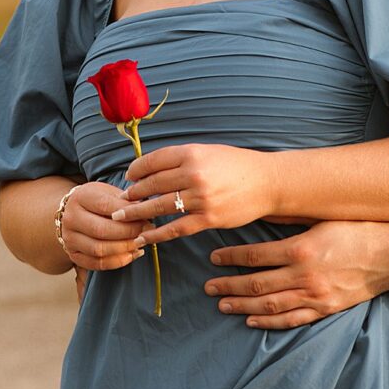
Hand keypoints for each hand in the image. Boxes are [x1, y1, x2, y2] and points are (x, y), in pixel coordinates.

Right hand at [56, 180, 146, 279]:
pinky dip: (117, 261)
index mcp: (80, 197)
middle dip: (128, 233)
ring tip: (140, 244)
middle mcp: (71, 218)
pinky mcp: (73, 255)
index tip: (147, 218)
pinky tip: (131, 254)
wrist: (73, 213)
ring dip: (124, 249)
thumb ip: (125, 201)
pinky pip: (97, 264)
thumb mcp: (108, 193)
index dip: (128, 214)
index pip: (105, 206)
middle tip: (146, 232)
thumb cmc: (96, 201)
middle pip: (101, 230)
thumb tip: (145, 211)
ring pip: (99, 249)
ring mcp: (70, 238)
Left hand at [117, 142, 277, 240]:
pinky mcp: (208, 218)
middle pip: (152, 184)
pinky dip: (156, 233)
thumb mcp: (209, 152)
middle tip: (120, 201)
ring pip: (160, 206)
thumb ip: (183, 158)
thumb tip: (153, 167)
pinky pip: (176, 228)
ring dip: (137, 212)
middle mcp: (195, 174)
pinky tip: (143, 236)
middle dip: (133, 193)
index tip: (128, 177)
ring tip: (121, 217)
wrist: (268, 182)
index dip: (136, 170)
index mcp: (193, 153)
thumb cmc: (238, 165)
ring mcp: (201, 198)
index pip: (153, 161)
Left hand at [204, 220, 388, 328]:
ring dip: (242, 306)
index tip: (214, 258)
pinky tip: (251, 321)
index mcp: (302, 249)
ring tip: (222, 304)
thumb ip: (291, 219)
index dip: (231, 258)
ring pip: (270, 306)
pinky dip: (269, 323)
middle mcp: (305, 276)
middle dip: (229, 286)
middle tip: (208, 287)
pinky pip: (292, 319)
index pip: (255, 256)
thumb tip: (262, 211)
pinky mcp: (326, 309)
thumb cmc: (360, 229)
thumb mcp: (324, 217)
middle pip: (256, 284)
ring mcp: (315, 296)